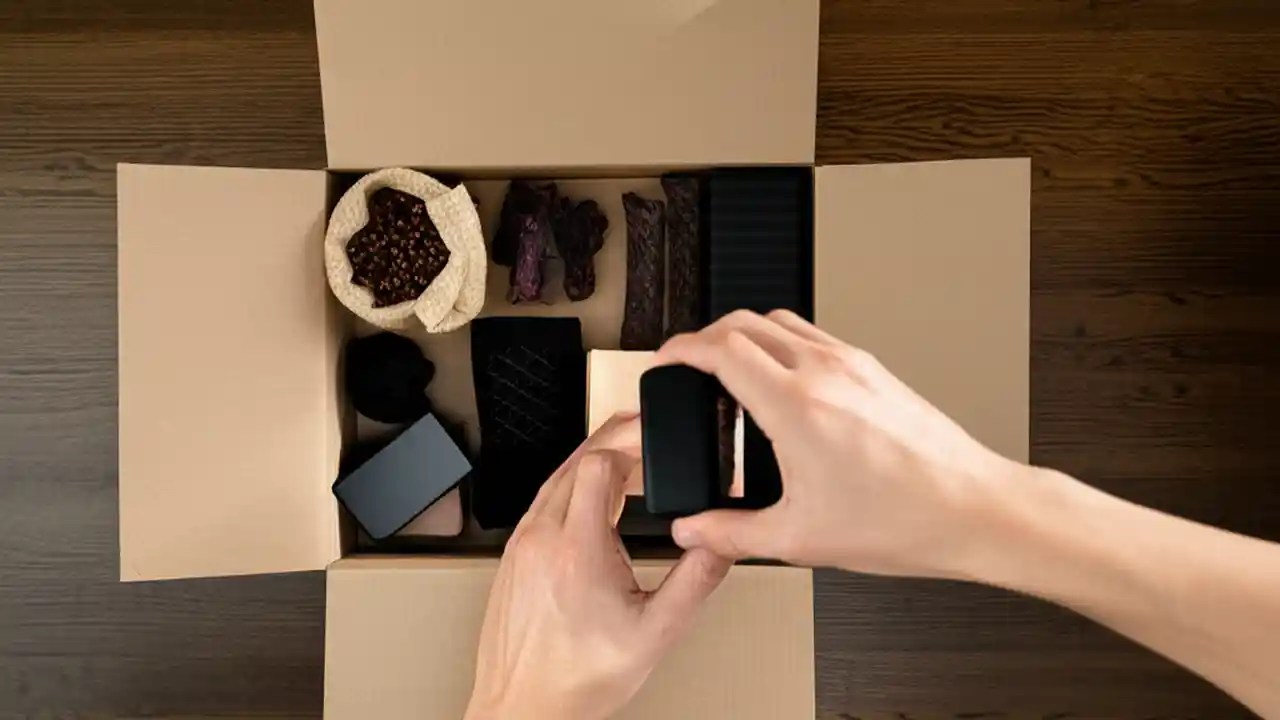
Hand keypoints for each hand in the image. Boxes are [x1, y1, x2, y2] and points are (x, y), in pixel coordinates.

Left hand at [465, 414, 731, 719]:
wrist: (525, 709)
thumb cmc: (577, 680)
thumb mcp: (655, 634)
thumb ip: (695, 581)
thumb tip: (722, 543)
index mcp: (577, 550)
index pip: (598, 462)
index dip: (632, 444)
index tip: (657, 449)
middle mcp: (541, 538)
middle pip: (576, 459)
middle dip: (616, 441)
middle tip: (648, 437)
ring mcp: (521, 544)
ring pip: (555, 477)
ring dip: (593, 461)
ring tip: (629, 463)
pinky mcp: (512, 555)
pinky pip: (542, 501)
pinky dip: (571, 487)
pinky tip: (594, 501)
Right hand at [658, 310, 1026, 579]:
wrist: (975, 509)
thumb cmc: (906, 519)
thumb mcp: (802, 538)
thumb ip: (732, 533)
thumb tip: (695, 531)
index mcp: (797, 405)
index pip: (721, 349)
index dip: (681, 348)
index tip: (664, 360)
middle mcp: (825, 372)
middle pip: (746, 322)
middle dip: (706, 337)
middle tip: (688, 362)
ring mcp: (855, 365)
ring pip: (782, 322)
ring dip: (746, 335)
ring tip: (730, 369)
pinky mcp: (876, 371)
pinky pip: (815, 337)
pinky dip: (783, 345)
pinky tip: (784, 385)